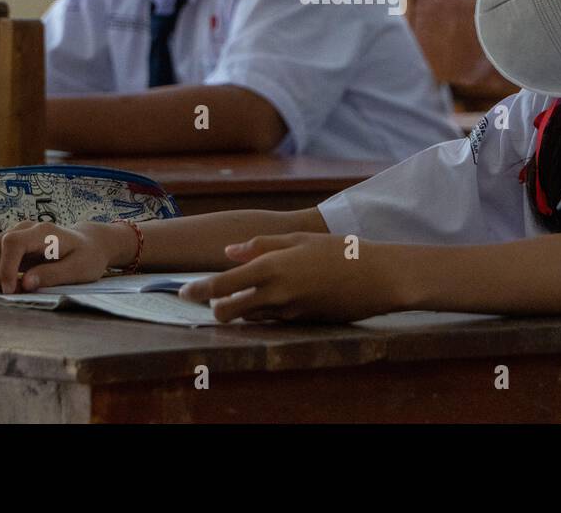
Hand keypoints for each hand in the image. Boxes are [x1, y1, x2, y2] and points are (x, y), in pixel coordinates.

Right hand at [0, 220, 119, 292]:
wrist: (87, 244)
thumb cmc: (86, 257)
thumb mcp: (80, 270)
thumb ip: (53, 275)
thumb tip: (25, 283)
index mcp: (43, 232)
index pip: (11, 242)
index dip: (6, 268)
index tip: (11, 290)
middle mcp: (22, 230)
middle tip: (13, 293)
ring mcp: (11, 236)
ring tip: (7, 288)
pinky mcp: (4, 246)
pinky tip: (2, 283)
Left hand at [179, 232, 404, 323]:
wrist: (377, 277)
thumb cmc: (340, 250)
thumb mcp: (299, 239)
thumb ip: (261, 245)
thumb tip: (229, 252)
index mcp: (272, 267)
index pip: (223, 284)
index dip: (199, 290)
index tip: (183, 291)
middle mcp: (276, 293)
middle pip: (228, 311)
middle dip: (214, 309)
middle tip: (212, 300)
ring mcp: (289, 311)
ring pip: (249, 317)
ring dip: (239, 310)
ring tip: (238, 296)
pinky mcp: (301, 321)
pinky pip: (272, 318)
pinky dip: (263, 311)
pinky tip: (269, 298)